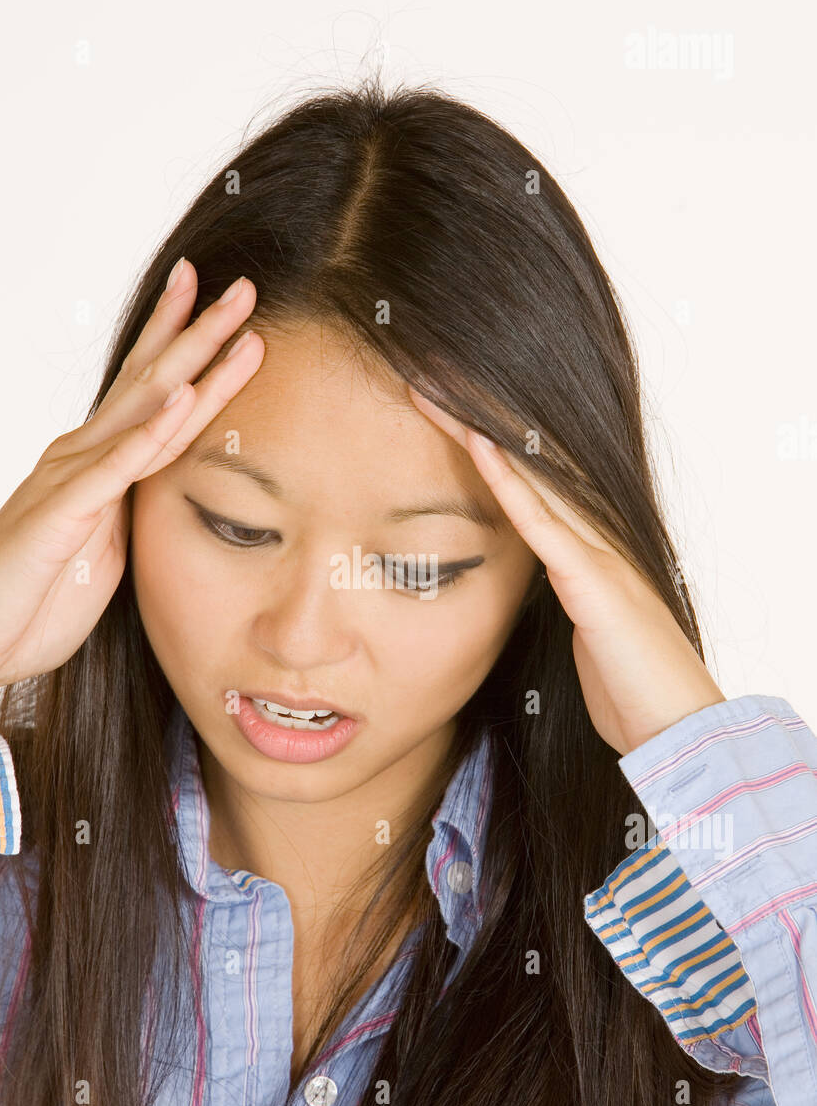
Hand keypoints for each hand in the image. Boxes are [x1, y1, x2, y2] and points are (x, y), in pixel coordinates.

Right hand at [0, 259, 264, 710]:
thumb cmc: (30, 601)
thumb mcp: (102, 551)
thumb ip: (130, 513)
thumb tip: (163, 495)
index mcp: (92, 464)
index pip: (147, 391)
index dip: (183, 343)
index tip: (222, 303)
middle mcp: (79, 456)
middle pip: (152, 380)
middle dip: (200, 331)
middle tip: (246, 285)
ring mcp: (69, 478)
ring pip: (145, 408)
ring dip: (194, 363)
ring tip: (236, 321)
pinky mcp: (61, 513)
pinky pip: (117, 466)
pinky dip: (154, 429)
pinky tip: (186, 396)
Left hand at [408, 388, 724, 756]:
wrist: (680, 730)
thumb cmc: (630, 692)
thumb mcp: (585, 638)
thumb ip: (562, 604)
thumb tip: (534, 589)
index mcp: (590, 555)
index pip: (531, 484)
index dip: (486, 445)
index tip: (441, 409)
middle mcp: (597, 543)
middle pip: (528, 466)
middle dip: (475, 421)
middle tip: (426, 375)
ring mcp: (600, 559)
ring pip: (533, 478)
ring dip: (480, 433)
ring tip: (435, 391)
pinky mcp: (596, 586)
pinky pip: (544, 523)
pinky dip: (509, 482)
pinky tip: (478, 445)